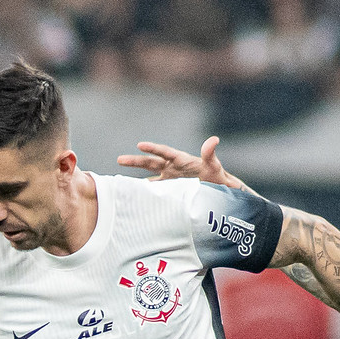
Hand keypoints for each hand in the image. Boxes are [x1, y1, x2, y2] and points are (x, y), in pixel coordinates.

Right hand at [116, 136, 242, 188]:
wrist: (220, 193)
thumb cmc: (218, 177)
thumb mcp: (214, 166)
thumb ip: (210, 154)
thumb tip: (214, 139)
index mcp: (181, 160)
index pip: (164, 152)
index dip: (153, 148)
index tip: (140, 145)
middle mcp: (172, 168)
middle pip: (151, 162)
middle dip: (135, 161)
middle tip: (120, 159)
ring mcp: (169, 180)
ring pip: (150, 178)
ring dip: (137, 180)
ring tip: (121, 184)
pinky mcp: (170, 191)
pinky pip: (156, 192)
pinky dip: (146, 194)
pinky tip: (135, 199)